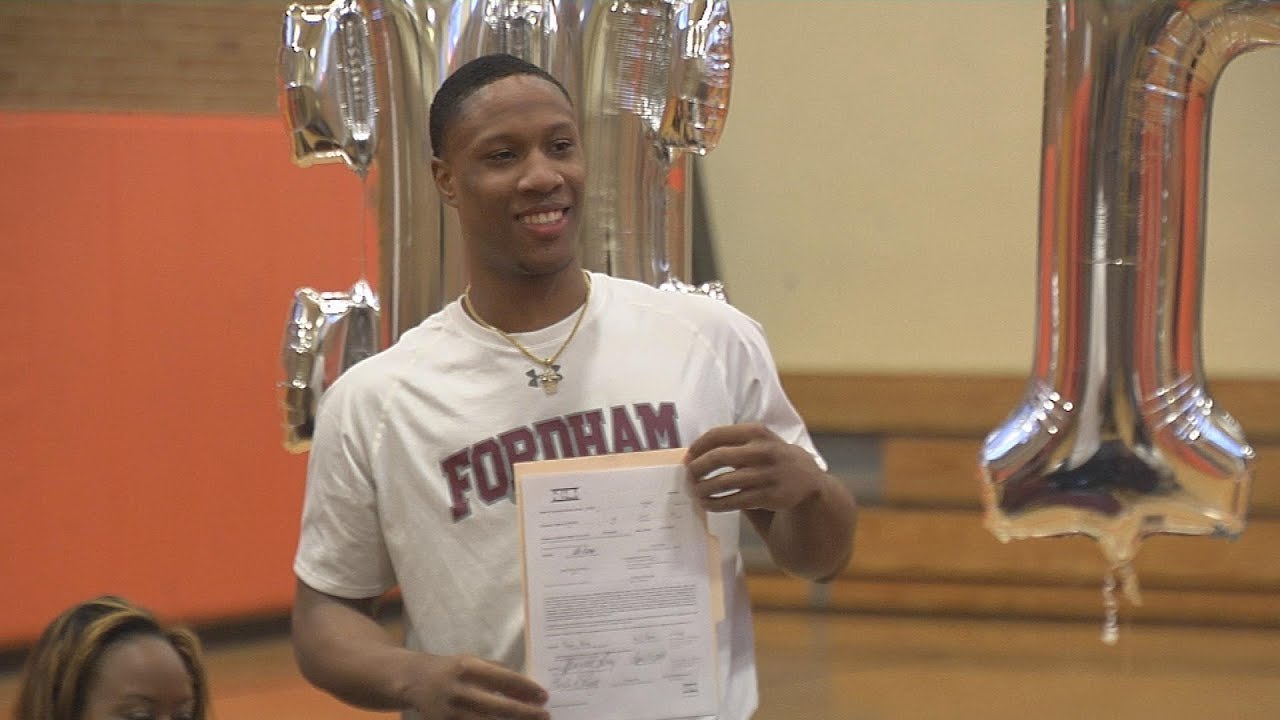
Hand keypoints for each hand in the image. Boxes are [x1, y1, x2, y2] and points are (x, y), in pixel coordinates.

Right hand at [401, 653, 549, 719]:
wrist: (412, 679)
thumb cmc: (451, 669)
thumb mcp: (473, 663)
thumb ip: (499, 674)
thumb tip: (527, 691)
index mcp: (467, 666)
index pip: (504, 678)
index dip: (526, 688)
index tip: (544, 696)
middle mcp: (458, 688)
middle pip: (498, 705)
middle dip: (524, 712)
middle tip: (545, 715)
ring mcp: (449, 710)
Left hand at [683, 423, 824, 513]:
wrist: (807, 479)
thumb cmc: (775, 457)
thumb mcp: (761, 441)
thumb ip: (735, 443)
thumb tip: (696, 454)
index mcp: (756, 432)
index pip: (717, 435)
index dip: (697, 446)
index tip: (688, 456)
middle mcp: (761, 451)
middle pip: (717, 458)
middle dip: (697, 468)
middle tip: (688, 476)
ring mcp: (765, 475)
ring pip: (723, 482)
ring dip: (703, 488)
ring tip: (695, 492)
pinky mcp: (767, 496)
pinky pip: (734, 501)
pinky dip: (716, 504)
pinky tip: (708, 504)